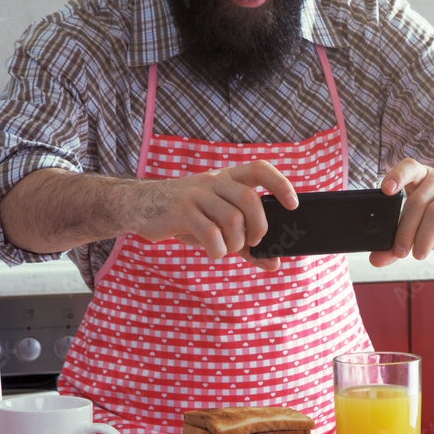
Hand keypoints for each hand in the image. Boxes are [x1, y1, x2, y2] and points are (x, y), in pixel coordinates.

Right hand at [133, 160, 296, 269]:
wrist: (139, 206)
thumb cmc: (186, 216)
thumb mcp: (217, 224)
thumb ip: (246, 244)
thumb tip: (274, 264)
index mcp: (227, 178)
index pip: (260, 169)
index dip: (280, 185)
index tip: (293, 204)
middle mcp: (214, 181)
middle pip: (250, 199)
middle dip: (259, 226)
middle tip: (254, 241)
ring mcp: (197, 194)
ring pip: (232, 219)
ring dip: (236, 242)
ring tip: (227, 248)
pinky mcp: (181, 211)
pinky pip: (210, 233)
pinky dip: (218, 250)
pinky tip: (214, 252)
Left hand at [369, 158, 433, 267]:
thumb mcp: (420, 230)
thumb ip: (398, 243)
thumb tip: (376, 260)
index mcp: (423, 178)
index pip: (409, 168)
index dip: (397, 176)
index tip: (386, 190)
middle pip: (418, 202)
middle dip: (406, 230)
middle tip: (401, 252)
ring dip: (425, 237)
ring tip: (420, 254)